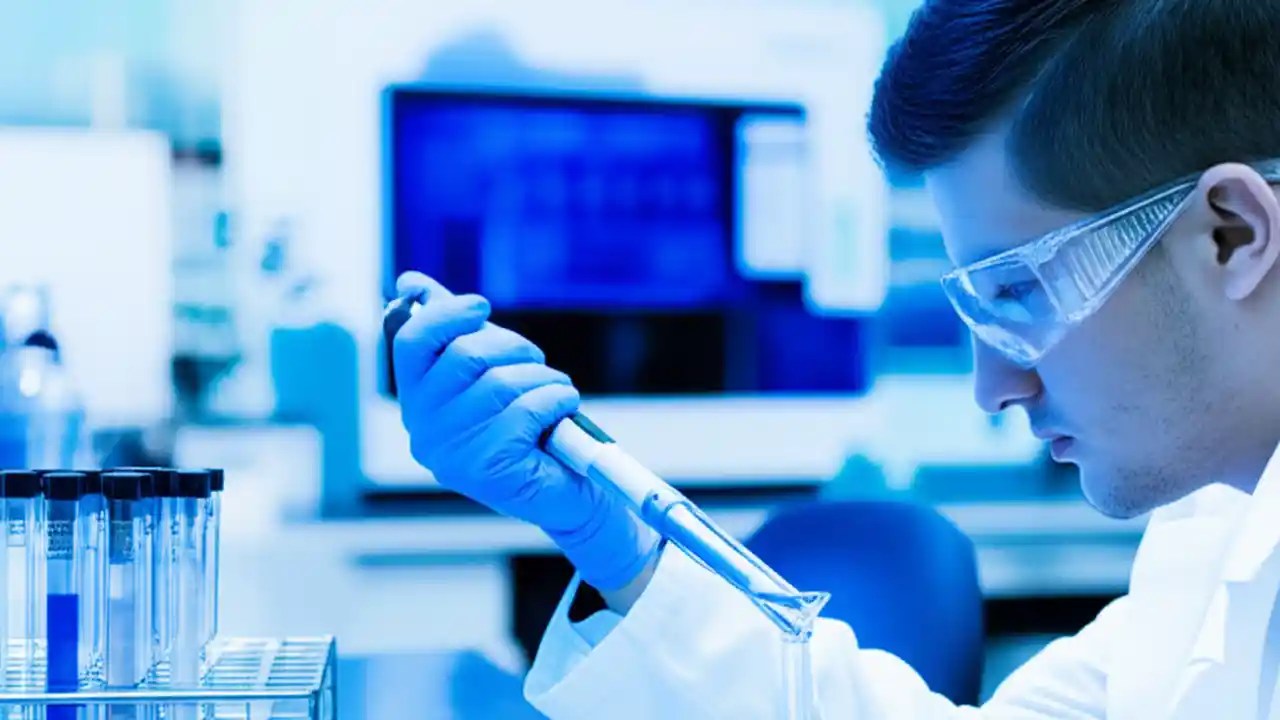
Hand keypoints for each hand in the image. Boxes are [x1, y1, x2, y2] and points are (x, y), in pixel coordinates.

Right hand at [391, 272, 657, 590]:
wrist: (571, 490)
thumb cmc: (530, 427)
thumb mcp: (489, 371)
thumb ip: (451, 330)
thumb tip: (410, 282)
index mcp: (418, 403)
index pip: (412, 341)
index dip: (448, 312)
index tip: (481, 307)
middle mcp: (424, 431)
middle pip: (464, 355)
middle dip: (514, 348)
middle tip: (536, 366)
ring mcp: (452, 454)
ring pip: (501, 382)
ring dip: (543, 379)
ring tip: (554, 397)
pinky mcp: (486, 470)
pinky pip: (528, 409)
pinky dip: (557, 402)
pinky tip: (561, 416)